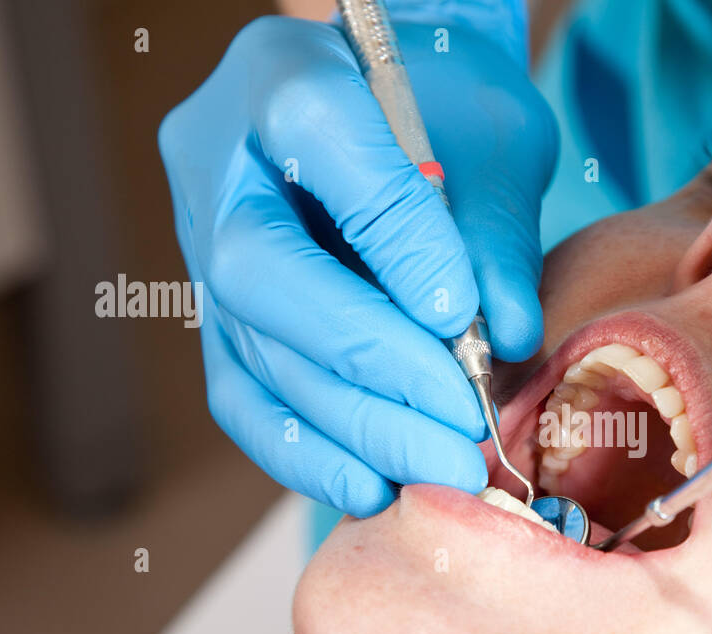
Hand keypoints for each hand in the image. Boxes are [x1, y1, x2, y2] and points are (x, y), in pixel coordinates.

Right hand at [159, 16, 555, 514]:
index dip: (396, 239)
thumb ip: (495, 228)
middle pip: (263, 272)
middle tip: (461, 427)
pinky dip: (311, 454)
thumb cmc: (453, 111)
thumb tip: (508, 338)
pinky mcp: (219, 321)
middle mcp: (220, 161)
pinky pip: (244, 399)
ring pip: (255, 350)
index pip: (325, 141)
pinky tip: (376, 485)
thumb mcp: (494, 139)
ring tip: (444, 467)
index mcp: (284, 71)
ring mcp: (203, 246)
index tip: (465, 317)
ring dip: (356, 427)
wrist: (400, 117)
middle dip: (372, 364)